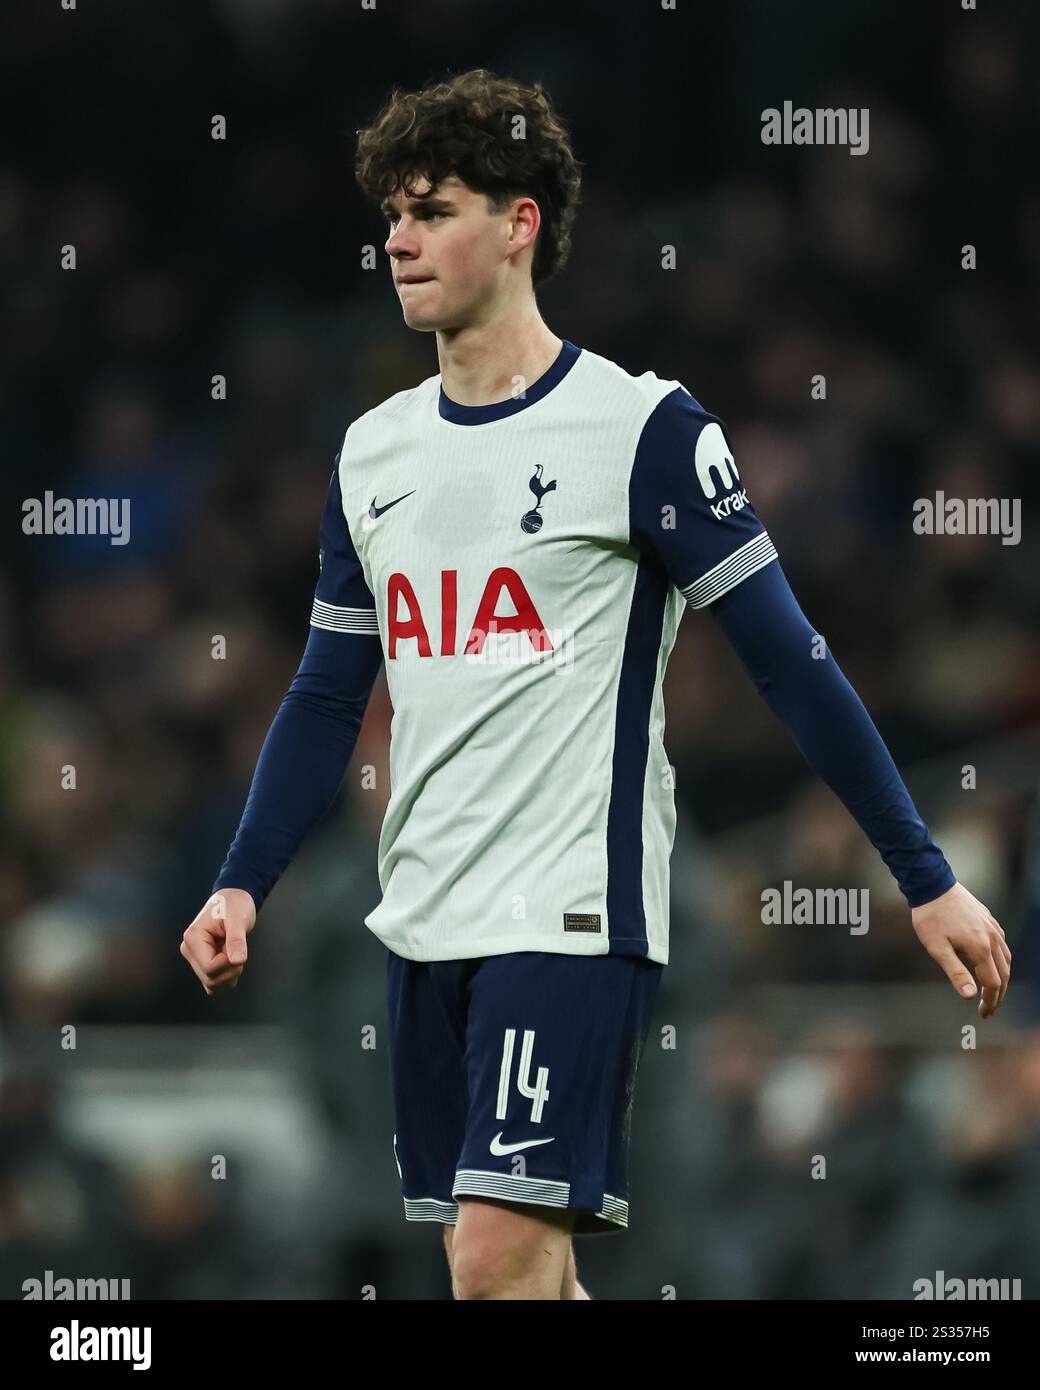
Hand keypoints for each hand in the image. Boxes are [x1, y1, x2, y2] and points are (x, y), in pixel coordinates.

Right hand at [180, 889, 255, 996]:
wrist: (233, 900)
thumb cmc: (234, 905)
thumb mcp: (238, 919)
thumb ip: (237, 940)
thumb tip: (237, 961)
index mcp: (192, 938)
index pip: (210, 968)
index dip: (229, 963)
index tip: (237, 946)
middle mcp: (189, 950)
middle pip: (210, 980)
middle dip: (231, 970)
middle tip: (238, 948)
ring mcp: (194, 959)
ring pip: (212, 986)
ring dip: (229, 975)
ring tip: (233, 952)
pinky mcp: (202, 964)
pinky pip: (213, 984)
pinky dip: (227, 978)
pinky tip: (231, 960)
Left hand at [911, 881, 1009, 1017]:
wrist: (933, 885)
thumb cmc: (930, 917)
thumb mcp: (937, 948)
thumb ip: (955, 972)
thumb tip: (969, 996)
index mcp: (980, 948)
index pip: (993, 983)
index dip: (990, 1001)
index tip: (983, 1014)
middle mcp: (992, 938)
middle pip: (1004, 974)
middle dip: (998, 995)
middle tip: (989, 1009)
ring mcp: (993, 928)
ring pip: (1006, 959)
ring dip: (1002, 978)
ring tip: (993, 992)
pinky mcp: (989, 920)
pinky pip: (1002, 945)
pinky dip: (1001, 961)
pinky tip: (993, 964)